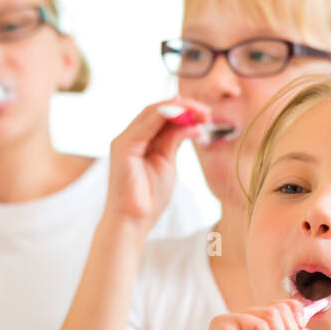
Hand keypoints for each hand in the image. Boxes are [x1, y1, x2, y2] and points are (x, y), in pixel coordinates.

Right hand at [105, 96, 212, 228]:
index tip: (206, 116)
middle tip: (207, 113)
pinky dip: (169, 117)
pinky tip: (188, 120)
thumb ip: (174, 142)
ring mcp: (125, 140)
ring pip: (153, 112)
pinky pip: (148, 123)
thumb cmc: (148, 199)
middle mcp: (131, 136)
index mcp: (140, 141)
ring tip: (201, 114)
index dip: (184, 111)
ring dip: (180, 109)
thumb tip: (190, 124)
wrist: (132, 222)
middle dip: (185, 107)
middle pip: (158, 110)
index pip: (161, 116)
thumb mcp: (167, 164)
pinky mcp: (123, 146)